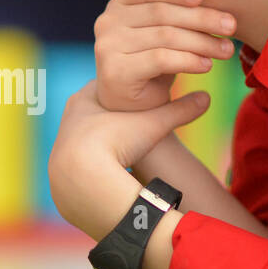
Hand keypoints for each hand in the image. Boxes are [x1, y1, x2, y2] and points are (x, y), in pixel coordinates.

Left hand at [48, 80, 209, 238]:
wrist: (83, 180)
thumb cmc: (116, 144)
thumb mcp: (151, 125)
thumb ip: (178, 111)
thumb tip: (207, 98)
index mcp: (84, 102)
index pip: (106, 88)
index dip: (125, 90)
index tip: (138, 91)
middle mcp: (67, 122)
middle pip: (94, 115)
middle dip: (111, 117)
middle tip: (130, 118)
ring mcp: (60, 151)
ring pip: (84, 143)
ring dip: (99, 145)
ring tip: (119, 148)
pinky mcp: (60, 179)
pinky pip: (79, 170)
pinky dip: (93, 170)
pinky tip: (104, 174)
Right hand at [94, 0, 236, 111]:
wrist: (130, 106)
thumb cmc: (152, 63)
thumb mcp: (161, 30)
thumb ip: (173, 9)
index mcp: (118, 4)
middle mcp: (107, 21)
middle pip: (160, 12)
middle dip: (201, 18)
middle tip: (231, 25)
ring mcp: (108, 46)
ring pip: (165, 36)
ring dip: (202, 42)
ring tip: (226, 50)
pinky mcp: (116, 71)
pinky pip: (161, 59)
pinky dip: (189, 60)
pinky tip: (207, 65)